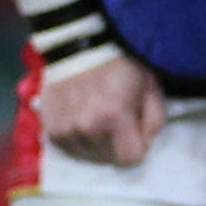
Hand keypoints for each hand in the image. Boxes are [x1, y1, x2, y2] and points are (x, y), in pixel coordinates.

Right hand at [37, 49, 168, 167]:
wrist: (76, 46)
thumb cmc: (118, 64)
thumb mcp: (150, 86)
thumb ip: (155, 120)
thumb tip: (145, 142)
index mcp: (114, 118)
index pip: (131, 159)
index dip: (137, 145)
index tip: (134, 129)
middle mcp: (87, 129)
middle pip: (109, 159)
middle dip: (117, 144)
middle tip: (115, 119)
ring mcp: (65, 131)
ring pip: (88, 156)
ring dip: (96, 142)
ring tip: (95, 117)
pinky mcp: (50, 129)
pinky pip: (70, 149)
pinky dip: (78, 139)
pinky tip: (80, 119)